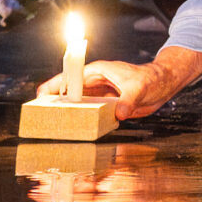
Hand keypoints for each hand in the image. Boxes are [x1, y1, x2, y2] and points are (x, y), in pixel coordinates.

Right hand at [36, 47, 201, 119]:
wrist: (163, 85)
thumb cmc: (151, 79)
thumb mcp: (140, 88)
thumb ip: (129, 100)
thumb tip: (121, 113)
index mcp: (98, 72)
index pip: (71, 77)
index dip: (55, 85)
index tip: (41, 95)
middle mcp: (95, 82)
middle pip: (69, 91)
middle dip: (54, 100)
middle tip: (38, 113)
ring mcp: (99, 94)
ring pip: (77, 102)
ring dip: (66, 111)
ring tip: (51, 124)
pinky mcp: (105, 105)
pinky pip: (88, 111)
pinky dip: (80, 119)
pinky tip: (73, 129)